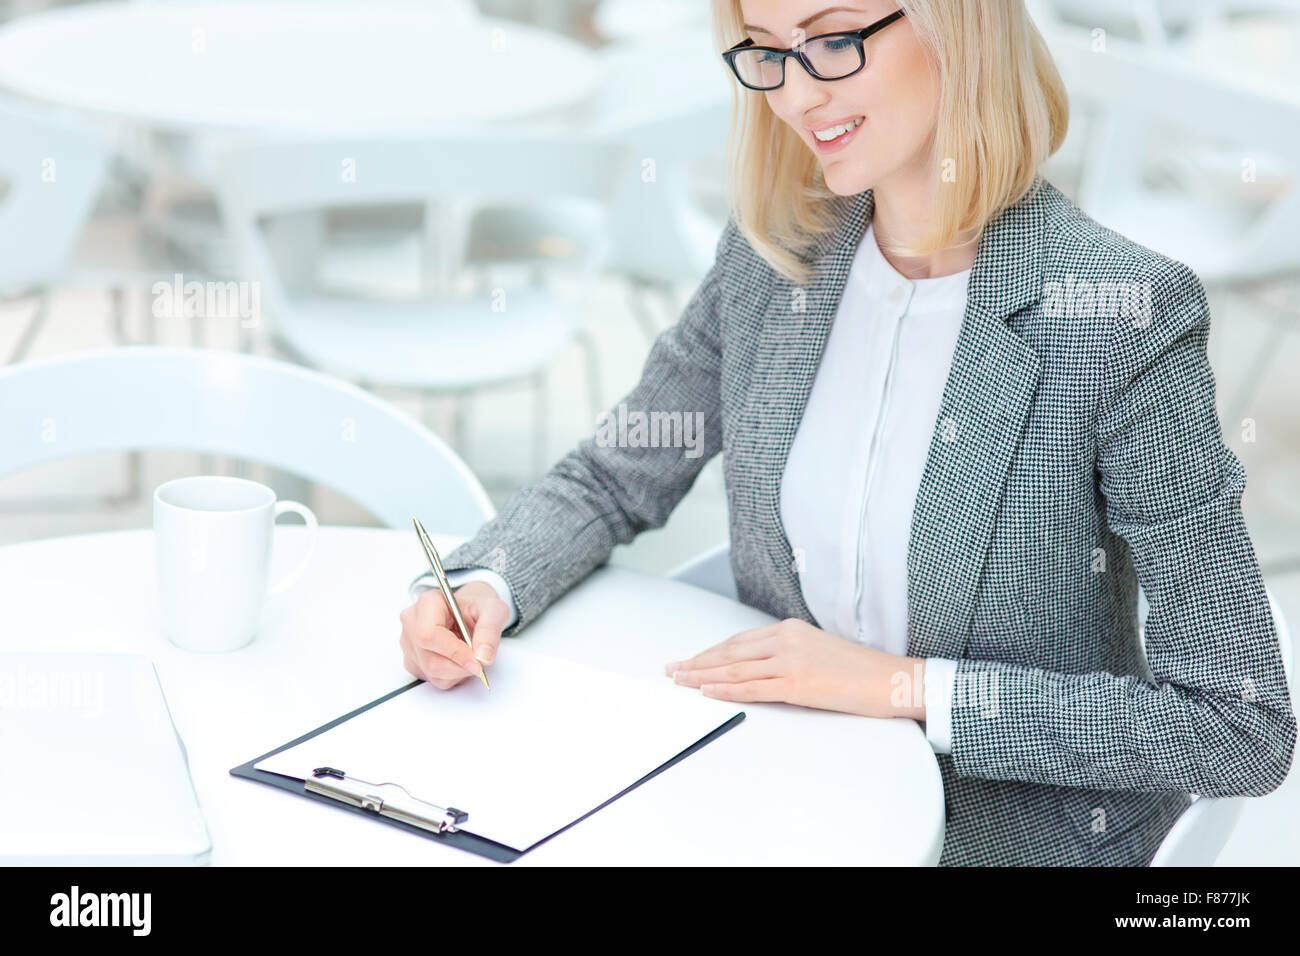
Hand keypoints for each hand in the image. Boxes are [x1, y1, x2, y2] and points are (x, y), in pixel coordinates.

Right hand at [399, 582, 506, 688]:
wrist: (469, 612)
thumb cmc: (477, 607)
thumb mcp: (494, 611)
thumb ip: (490, 631)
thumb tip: (483, 657)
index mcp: (428, 603)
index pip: (429, 634)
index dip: (454, 652)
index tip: (477, 661)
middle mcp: (412, 622)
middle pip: (430, 659)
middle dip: (460, 666)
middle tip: (480, 660)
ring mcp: (408, 643)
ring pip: (432, 672)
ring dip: (458, 672)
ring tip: (469, 655)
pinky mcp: (412, 660)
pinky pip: (432, 679)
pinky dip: (452, 676)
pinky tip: (458, 659)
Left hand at [664, 618, 925, 719]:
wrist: (891, 679)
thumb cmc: (860, 670)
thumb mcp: (818, 650)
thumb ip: (788, 653)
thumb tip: (760, 668)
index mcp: (790, 629)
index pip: (739, 641)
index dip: (711, 651)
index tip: (690, 659)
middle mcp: (786, 640)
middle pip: (730, 652)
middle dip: (697, 661)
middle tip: (672, 670)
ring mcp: (791, 661)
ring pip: (734, 669)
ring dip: (702, 676)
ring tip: (680, 681)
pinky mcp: (798, 684)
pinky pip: (753, 688)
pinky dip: (726, 690)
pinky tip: (708, 692)